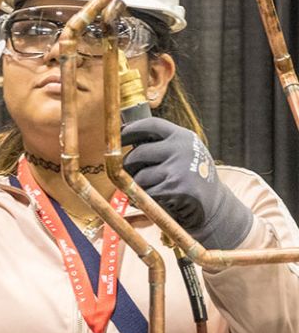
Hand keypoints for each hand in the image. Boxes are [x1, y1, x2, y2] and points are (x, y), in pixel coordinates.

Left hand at [122, 118, 252, 248]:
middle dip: (129, 166)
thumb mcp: (182, 154)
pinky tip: (159, 202)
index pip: (150, 125)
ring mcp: (179, 169)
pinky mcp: (175, 189)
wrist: (215, 207)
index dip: (130, 130)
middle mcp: (182, 149)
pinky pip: (145, 194)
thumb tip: (122, 135)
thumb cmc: (190, 179)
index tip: (118, 137)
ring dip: (139, 187)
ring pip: (139, 177)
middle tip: (131, 174)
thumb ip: (160, 145)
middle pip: (138, 153)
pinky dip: (145, 201)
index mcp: (183, 137)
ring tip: (155, 190)